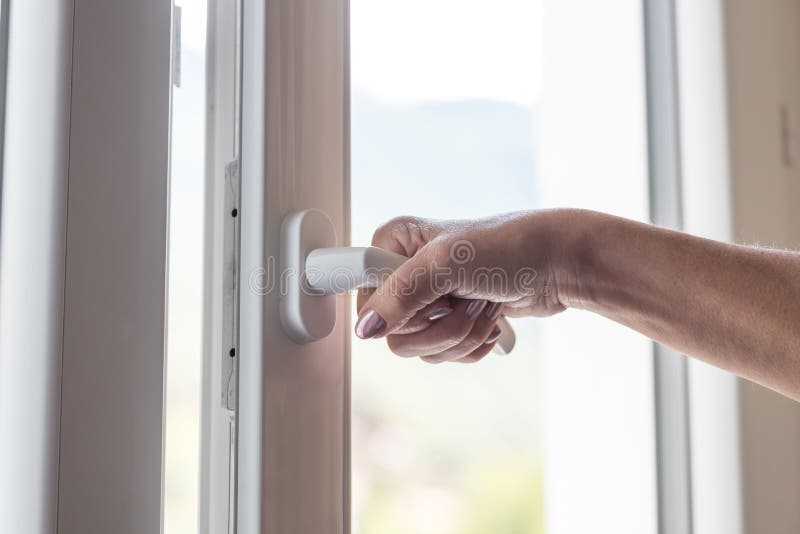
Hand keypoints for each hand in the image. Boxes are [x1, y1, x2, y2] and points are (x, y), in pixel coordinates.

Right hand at [355, 210, 573, 363]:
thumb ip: (401, 294)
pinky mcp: (451, 320)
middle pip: (394, 333)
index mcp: (393, 245)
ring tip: (483, 305)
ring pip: (421, 349)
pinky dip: (472, 344)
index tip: (435, 296)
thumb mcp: (448, 264)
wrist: (558, 265)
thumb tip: (365, 329)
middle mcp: (405, 272)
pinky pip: (444, 354)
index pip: (366, 300)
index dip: (400, 310)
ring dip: (461, 335)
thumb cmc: (510, 248)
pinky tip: (490, 318)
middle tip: (465, 300)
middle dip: (440, 326)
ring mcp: (429, 299)